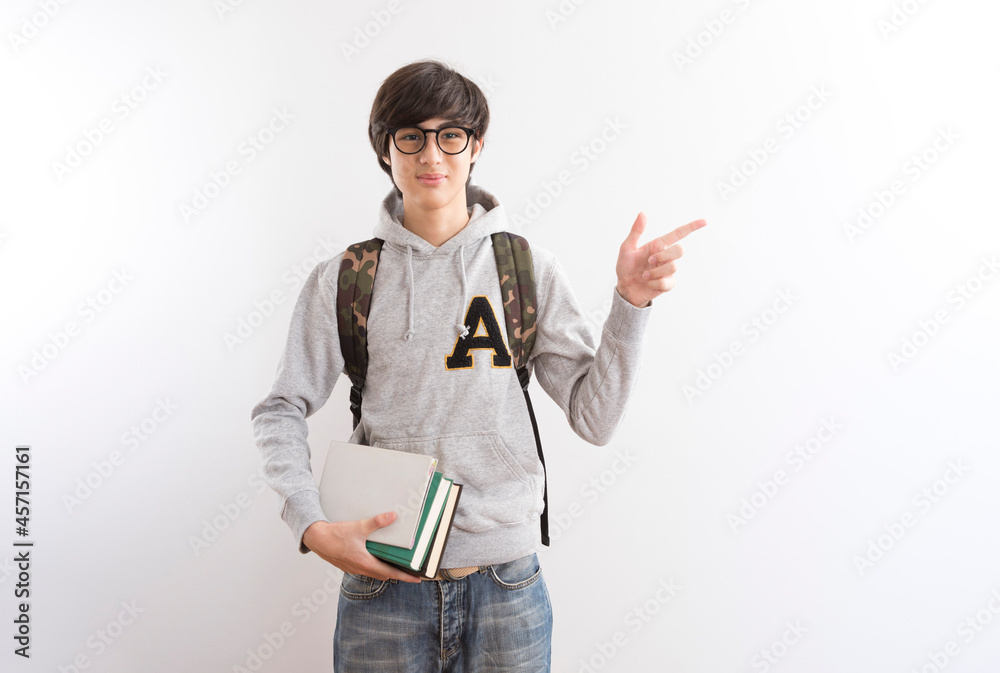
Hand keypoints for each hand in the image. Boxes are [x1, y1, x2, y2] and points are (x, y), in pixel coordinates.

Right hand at [302, 512, 422, 582]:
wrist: (316, 539)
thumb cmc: (335, 535)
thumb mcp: (358, 527)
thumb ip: (376, 522)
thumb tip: (392, 516)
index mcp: (365, 563)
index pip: (390, 572)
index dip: (405, 577)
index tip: (417, 579)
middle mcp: (360, 568)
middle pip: (384, 575)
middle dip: (398, 574)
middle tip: (410, 573)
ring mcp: (353, 568)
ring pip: (374, 573)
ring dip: (386, 571)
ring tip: (396, 566)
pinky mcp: (348, 565)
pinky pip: (366, 569)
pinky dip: (375, 567)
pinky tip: (376, 559)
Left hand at [615, 212, 706, 306]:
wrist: (624, 287)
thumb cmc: (626, 266)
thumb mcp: (627, 248)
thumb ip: (636, 231)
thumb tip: (643, 213)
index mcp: (658, 245)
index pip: (679, 234)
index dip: (692, 227)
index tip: (704, 221)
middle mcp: (666, 256)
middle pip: (680, 250)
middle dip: (664, 255)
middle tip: (649, 261)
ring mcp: (668, 271)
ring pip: (672, 267)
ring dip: (655, 272)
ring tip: (644, 275)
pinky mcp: (668, 284)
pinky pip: (667, 282)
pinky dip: (654, 283)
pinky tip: (648, 283)